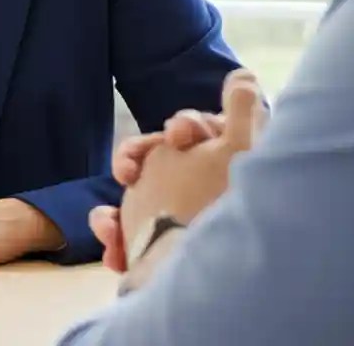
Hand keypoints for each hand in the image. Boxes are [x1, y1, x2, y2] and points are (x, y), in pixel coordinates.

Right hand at [119, 76, 265, 252]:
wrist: (203, 278)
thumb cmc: (214, 207)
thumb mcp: (238, 148)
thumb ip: (241, 109)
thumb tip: (242, 76)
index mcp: (219, 165)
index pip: (193, 133)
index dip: (183, 128)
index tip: (178, 135)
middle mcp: (197, 191)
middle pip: (157, 157)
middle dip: (137, 157)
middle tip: (130, 171)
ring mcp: (172, 219)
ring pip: (134, 193)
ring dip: (116, 197)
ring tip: (111, 215)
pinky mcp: (150, 247)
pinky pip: (120, 229)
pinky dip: (112, 232)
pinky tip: (113, 240)